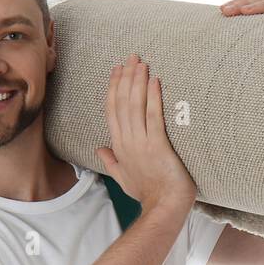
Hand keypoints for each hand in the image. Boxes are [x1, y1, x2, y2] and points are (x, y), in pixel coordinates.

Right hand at [95, 54, 196, 209]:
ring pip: (135, 106)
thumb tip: (100, 149)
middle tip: (132, 57)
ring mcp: (142, 143)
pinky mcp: (158, 146)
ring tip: (141, 63)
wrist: (163, 207)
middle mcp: (127, 141)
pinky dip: (153, 98)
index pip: (113, 111)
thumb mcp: (123, 178)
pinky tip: (155, 82)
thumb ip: (110, 162)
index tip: (117, 70)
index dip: (114, 88)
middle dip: (126, 77)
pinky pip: (154, 117)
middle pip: (122, 103)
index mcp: (119, 146)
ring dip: (138, 82)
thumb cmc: (147, 194)